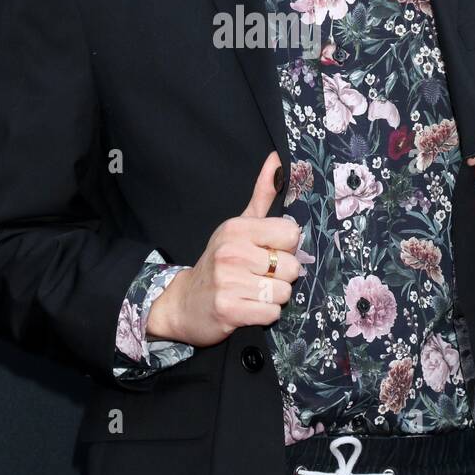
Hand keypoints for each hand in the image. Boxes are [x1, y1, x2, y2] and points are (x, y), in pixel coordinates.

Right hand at [145, 151, 301, 346]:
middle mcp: (231, 251)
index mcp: (237, 228)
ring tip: (252, 293)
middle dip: (280, 277)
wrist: (183, 303)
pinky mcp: (228, 309)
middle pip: (291, 267)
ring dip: (273, 298)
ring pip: (283, 292)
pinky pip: (271, 313)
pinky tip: (248, 308)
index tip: (267, 253)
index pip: (291, 234)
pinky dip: (265, 315)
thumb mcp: (237, 226)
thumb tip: (277, 160)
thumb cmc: (219, 263)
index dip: (285, 248)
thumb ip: (262, 195)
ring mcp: (228, 281)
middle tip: (258, 277)